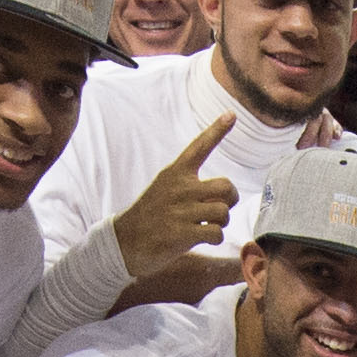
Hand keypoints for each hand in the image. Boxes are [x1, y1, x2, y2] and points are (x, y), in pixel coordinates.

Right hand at [111, 113, 241, 288]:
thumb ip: (188, 185)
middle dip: (230, 200)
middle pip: (226, 186)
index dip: (217, 131)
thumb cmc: (150, 217)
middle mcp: (179, 188)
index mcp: (174, 174)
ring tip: (207, 226)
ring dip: (221, 223)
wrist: (124, 242)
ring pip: (223, 211)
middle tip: (219, 209)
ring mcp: (180, 211)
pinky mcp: (181, 233)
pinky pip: (216, 232)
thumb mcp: (163, 189)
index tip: (231, 114)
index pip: (199, 148)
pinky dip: (216, 238)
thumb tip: (220, 193)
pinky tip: (204, 238)